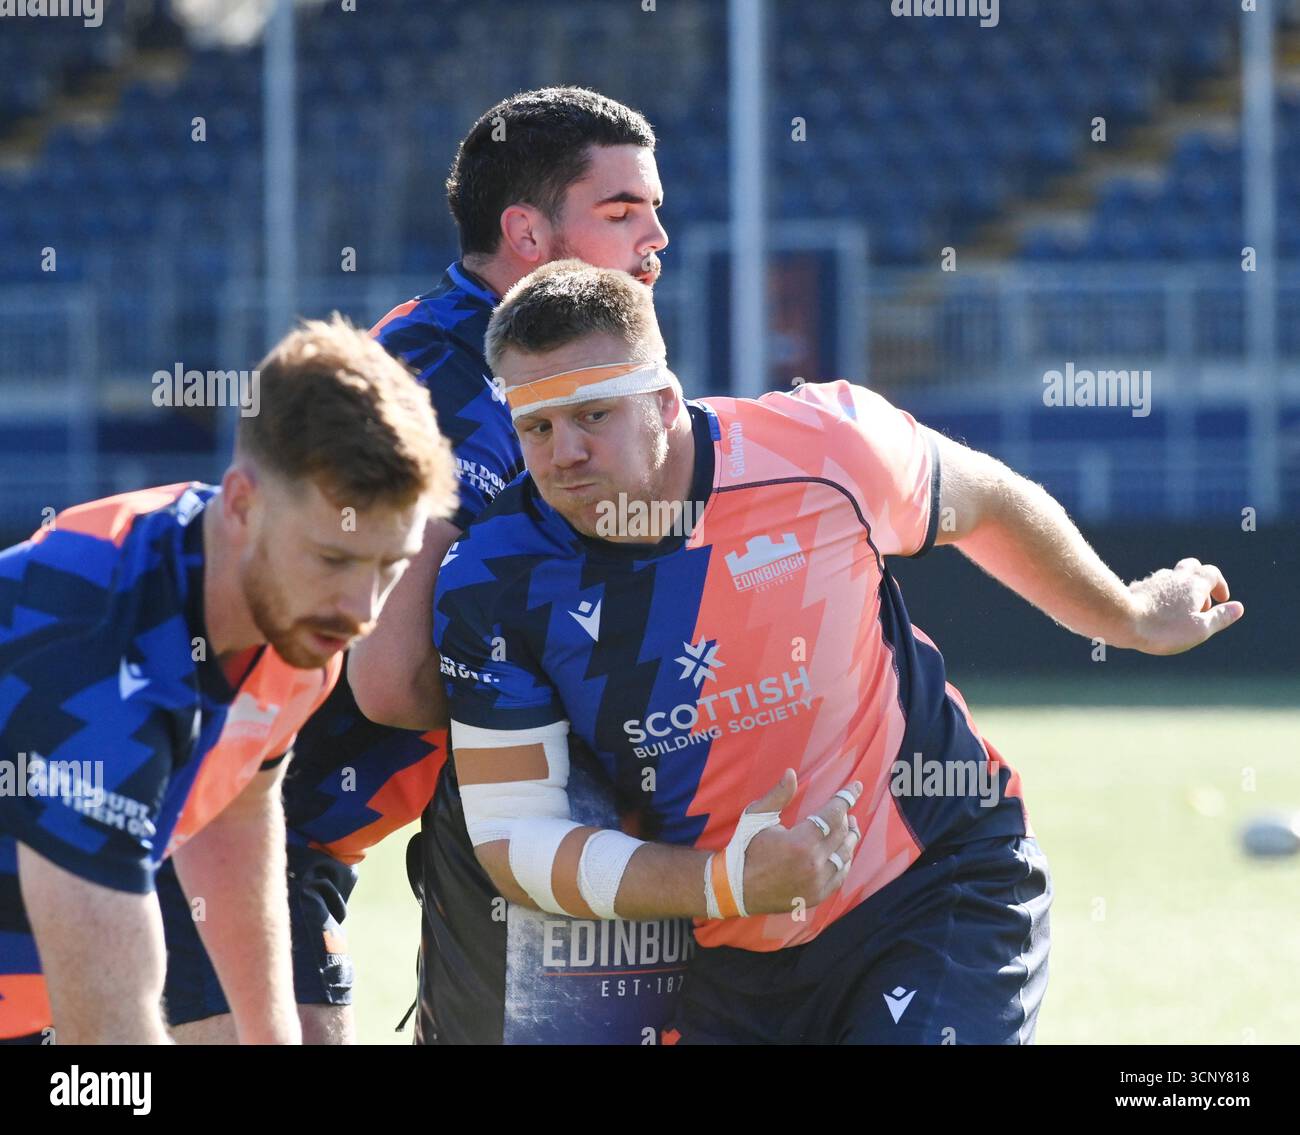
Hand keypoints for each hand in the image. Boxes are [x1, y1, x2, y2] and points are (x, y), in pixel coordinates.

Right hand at [740, 769, 861, 915]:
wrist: (737, 887)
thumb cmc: (746, 848)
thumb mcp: (757, 817)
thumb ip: (777, 795)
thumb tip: (791, 773)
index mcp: (800, 842)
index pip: (833, 814)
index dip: (846, 798)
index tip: (856, 787)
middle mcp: (813, 863)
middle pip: (842, 833)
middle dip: (846, 816)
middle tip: (845, 809)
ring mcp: (817, 882)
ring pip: (845, 855)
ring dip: (850, 838)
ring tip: (850, 827)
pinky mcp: (816, 895)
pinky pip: (840, 875)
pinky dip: (845, 860)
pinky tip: (843, 852)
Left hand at [1127, 558, 1243, 654]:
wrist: (1121, 620)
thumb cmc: (1164, 628)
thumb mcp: (1200, 629)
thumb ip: (1220, 617)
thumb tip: (1238, 608)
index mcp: (1194, 584)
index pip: (1212, 573)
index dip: (1220, 585)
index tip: (1220, 600)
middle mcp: (1174, 577)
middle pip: (1192, 566)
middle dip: (1200, 581)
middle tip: (1199, 604)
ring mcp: (1154, 581)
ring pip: (1171, 576)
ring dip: (1179, 589)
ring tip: (1178, 612)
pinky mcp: (1137, 588)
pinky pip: (1153, 586)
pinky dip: (1160, 595)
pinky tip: (1156, 611)